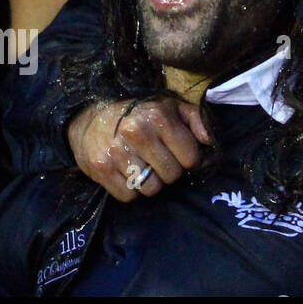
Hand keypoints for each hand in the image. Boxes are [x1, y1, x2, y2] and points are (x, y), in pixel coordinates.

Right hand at [68, 96, 209, 201]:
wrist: (92, 119)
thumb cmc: (141, 115)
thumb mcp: (171, 107)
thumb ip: (196, 120)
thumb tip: (210, 141)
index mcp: (159, 117)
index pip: (190, 157)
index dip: (188, 159)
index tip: (180, 154)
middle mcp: (137, 133)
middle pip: (171, 176)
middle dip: (170, 172)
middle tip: (160, 162)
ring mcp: (117, 152)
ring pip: (151, 189)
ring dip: (151, 184)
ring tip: (145, 168)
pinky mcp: (100, 168)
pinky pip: (128, 196)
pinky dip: (131, 191)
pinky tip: (129, 174)